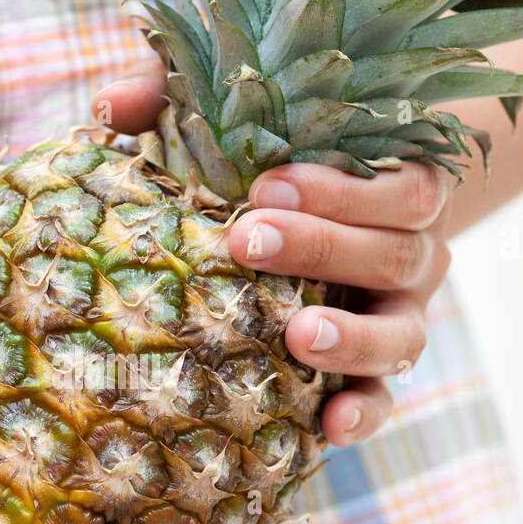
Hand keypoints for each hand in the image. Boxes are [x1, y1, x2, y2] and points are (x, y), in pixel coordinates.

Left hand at [94, 59, 452, 443]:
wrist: (347, 220)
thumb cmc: (285, 162)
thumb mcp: (247, 120)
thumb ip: (182, 97)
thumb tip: (107, 104)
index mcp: (399, 184)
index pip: (399, 182)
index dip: (340, 188)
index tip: (264, 185)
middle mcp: (415, 251)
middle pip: (395, 251)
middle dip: (323, 247)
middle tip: (247, 242)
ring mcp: (403, 314)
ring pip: (403, 332)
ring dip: (352, 337)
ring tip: (298, 337)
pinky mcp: (381, 369)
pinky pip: (386, 396)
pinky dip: (364, 412)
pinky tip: (329, 426)